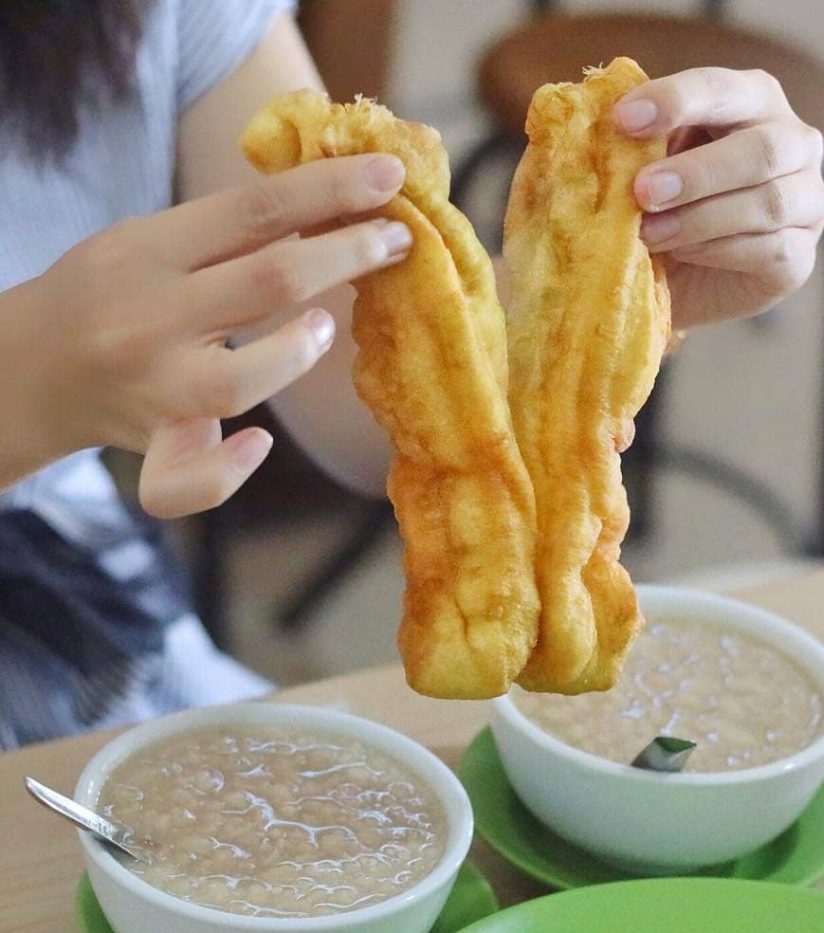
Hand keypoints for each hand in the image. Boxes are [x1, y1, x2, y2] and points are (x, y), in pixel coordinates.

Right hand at [15, 153, 410, 516]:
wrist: (27, 368)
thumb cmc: (107, 295)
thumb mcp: (149, 243)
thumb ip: (225, 234)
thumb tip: (331, 212)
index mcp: (147, 251)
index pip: (254, 210)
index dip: (331, 190)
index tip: (390, 175)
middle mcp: (149, 318)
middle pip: (267, 281)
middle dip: (346, 256)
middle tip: (400, 241)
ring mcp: (152, 388)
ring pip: (239, 381)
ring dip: (297, 353)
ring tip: (325, 329)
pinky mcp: (153, 446)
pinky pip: (187, 479)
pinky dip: (229, 471)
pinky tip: (260, 444)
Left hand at [615, 67, 823, 327]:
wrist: (680, 278)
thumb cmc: (663, 208)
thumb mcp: (647, 170)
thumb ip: (637, 149)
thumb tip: (599, 134)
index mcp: (753, 101)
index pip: (723, 88)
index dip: (676, 99)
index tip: (623, 119)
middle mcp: (795, 143)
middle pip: (762, 149)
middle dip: (697, 172)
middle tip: (643, 193)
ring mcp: (807, 201)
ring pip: (768, 203)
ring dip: (700, 219)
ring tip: (649, 234)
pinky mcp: (799, 257)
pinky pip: (769, 249)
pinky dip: (718, 251)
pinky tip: (681, 253)